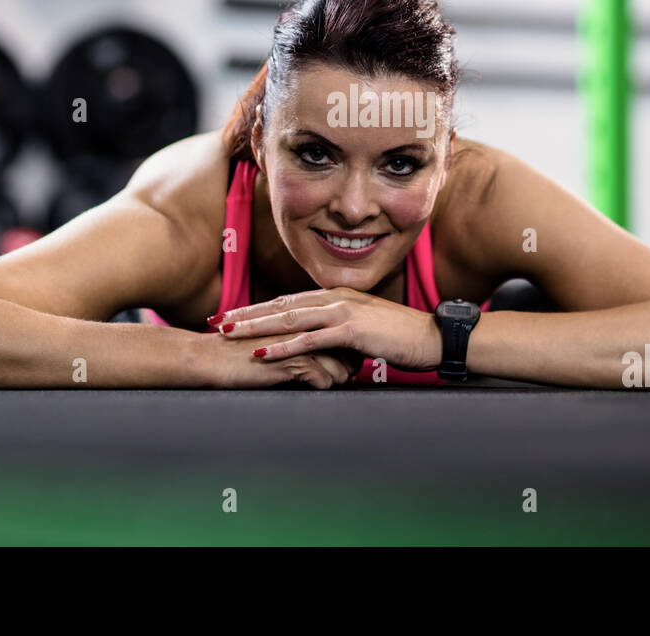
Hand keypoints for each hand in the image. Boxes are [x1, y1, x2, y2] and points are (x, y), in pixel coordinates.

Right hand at [195, 329, 362, 389]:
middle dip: (351, 365)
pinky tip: (315, 390)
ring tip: (334, 385)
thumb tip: (313, 353)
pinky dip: (323, 387)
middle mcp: (304, 327)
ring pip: (341, 367)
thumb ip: (293, 340)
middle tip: (349, 375)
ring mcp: (300, 344)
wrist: (210, 358)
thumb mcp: (272, 340)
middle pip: (348, 348)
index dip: (348, 348)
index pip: (340, 330)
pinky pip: (324, 381)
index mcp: (300, 319)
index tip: (350, 359)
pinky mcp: (292, 362)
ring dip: (339, 379)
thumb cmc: (238, 352)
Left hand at [211, 288, 442, 371]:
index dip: (259, 308)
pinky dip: (284, 346)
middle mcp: (336, 298)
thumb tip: (323, 339)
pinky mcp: (352, 330)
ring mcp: (343, 312)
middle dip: (247, 314)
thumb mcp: (366, 326)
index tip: (234, 315)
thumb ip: (342, 327)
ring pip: (290, 318)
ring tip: (229, 334)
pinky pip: (311, 340)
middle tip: (217, 322)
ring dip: (257, 327)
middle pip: (282, 305)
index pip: (289, 301)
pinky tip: (263, 354)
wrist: (432, 337)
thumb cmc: (401, 336)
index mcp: (337, 296)